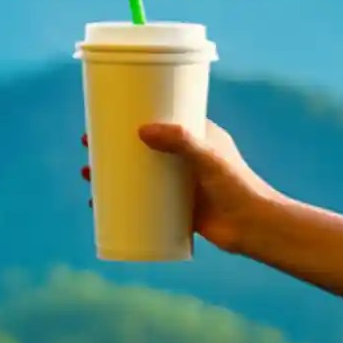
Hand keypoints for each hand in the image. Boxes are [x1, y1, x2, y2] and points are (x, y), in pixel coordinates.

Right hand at [80, 120, 279, 253]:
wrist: (256, 228)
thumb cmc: (238, 187)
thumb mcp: (209, 158)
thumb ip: (181, 141)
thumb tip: (141, 130)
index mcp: (198, 136)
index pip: (161, 116)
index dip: (132, 114)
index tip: (105, 114)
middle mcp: (187, 158)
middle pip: (142, 146)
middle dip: (113, 145)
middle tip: (87, 147)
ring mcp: (182, 184)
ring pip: (140, 175)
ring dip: (112, 174)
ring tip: (87, 177)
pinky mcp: (179, 210)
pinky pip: (145, 204)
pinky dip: (123, 203)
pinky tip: (101, 208)